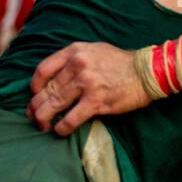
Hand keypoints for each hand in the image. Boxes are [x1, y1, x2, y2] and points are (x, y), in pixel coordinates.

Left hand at [27, 41, 150, 135]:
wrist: (147, 72)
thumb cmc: (122, 63)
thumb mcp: (95, 50)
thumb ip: (74, 59)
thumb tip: (56, 77)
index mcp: (75, 52)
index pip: (43, 70)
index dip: (34, 86)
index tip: (35, 95)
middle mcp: (78, 66)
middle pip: (46, 90)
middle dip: (35, 106)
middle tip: (33, 116)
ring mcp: (86, 84)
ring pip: (54, 104)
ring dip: (44, 118)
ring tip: (42, 126)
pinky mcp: (96, 101)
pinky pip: (71, 118)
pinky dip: (62, 127)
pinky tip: (60, 131)